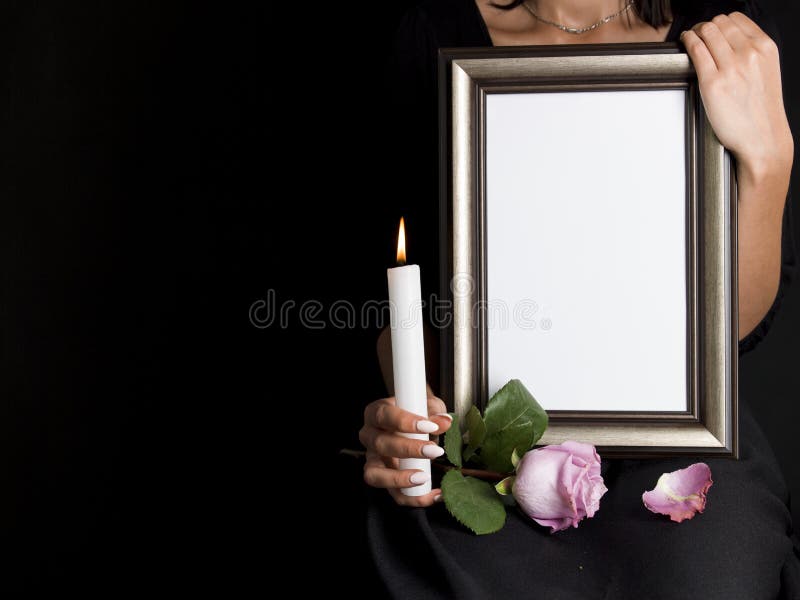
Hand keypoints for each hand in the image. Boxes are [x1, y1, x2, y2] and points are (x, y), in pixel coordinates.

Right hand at [359, 394, 451, 506]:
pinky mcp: (384, 480)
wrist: (411, 424)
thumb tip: (444, 421)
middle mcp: (369, 437)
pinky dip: (413, 498)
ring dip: (399, 479)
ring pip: (375, 474)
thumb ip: (434, 412)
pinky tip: (435, 494)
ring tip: (424, 478)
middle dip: (409, 450)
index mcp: (375, 413)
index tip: (429, 426)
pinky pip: (393, 494)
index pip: (384, 416)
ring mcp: (373, 460)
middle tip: (434, 451)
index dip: (405, 421)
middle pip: (381, 445)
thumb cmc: (415, 411)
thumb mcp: (426, 405)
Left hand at [681, 12, 792, 183]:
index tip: (712, 29)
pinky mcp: (713, 83)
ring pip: (707, 32)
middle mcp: (750, 54)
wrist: (762, 138)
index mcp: (765, 48)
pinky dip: (687, 41)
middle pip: (719, 23)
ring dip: (694, 32)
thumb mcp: (766, 71)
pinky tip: (684, 43)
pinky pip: (696, 50)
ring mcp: (731, 67)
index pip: (736, 19)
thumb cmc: (760, 110)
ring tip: (690, 39)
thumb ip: (751, 53)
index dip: (720, 22)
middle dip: (705, 26)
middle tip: (698, 34)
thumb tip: (727, 40)